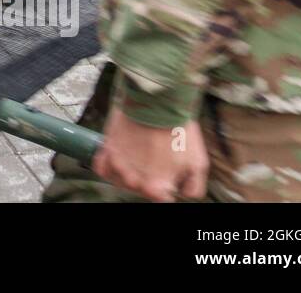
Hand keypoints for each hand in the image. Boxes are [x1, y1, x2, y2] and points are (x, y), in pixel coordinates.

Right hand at [93, 106, 208, 201]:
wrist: (157, 100)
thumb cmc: (180, 130)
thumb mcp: (198, 162)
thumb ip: (192, 187)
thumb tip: (182, 194)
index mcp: (158, 186)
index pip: (160, 199)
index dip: (166, 187)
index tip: (169, 175)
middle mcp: (136, 181)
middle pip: (140, 189)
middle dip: (149, 178)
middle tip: (156, 160)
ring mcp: (119, 165)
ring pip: (120, 181)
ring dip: (129, 173)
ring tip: (139, 156)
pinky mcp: (108, 148)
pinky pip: (102, 167)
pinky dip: (108, 166)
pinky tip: (117, 158)